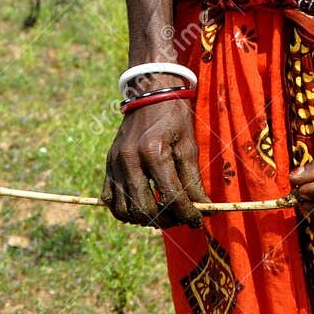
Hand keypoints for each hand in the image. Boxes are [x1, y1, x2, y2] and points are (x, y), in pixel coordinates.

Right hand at [101, 98, 208, 229]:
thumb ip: (193, 180)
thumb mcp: (189, 145)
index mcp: (154, 151)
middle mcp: (130, 159)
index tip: (198, 221)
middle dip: (167, 220)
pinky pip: (109, 199)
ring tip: (163, 214)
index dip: (188, 214)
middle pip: (145, 209)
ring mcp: (115, 162)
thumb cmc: (175, 117)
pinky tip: (141, 206)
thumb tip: (204, 210)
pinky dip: (124, 210)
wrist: (151, 92)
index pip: (171, 197)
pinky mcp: (109, 163)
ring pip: (125, 210)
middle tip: (180, 219)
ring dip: (145, 219)